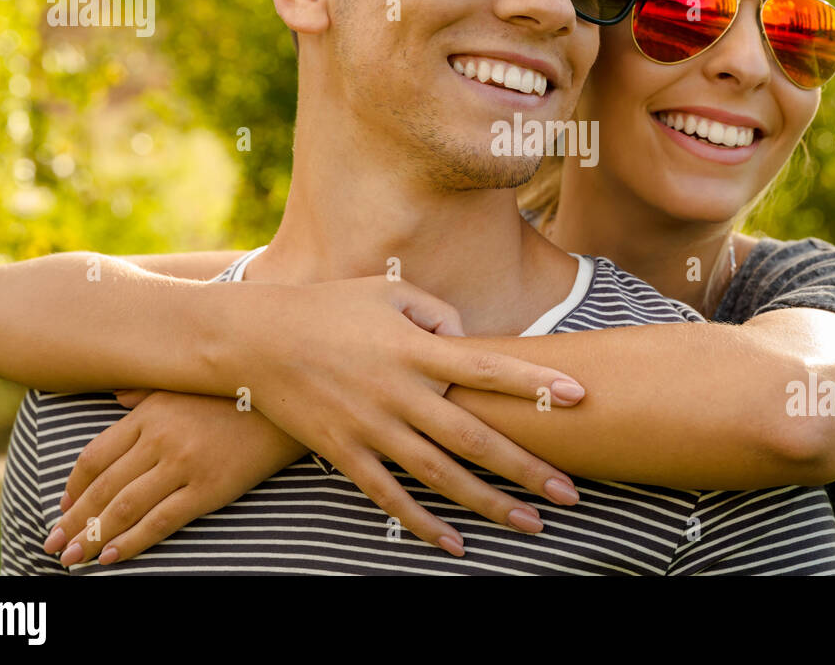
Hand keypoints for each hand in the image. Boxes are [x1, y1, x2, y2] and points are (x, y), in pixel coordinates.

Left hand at [43, 390, 306, 566]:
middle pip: (102, 488)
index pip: (94, 457)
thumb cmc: (234, 394)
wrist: (287, 405)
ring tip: (73, 559)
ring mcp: (183, 465)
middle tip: (53, 546)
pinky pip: (160, 521)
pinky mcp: (208, 489)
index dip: (73, 488)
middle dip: (73, 521)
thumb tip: (116, 395)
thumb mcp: (185, 384)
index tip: (63, 508)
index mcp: (149, 414)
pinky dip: (130, 542)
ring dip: (92, 538)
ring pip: (124, 509)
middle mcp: (159, 439)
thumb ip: (146, 392)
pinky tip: (110, 557)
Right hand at [235, 276, 584, 556]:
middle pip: (473, 437)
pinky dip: (422, 523)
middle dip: (525, 468)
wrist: (254, 339)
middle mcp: (398, 392)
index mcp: (414, 348)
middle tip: (569, 493)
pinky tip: (456, 544)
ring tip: (531, 524)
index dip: (533, 383)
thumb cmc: (330, 306)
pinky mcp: (344, 453)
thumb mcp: (389, 291)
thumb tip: (470, 342)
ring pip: (439, 476)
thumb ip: (438, 311)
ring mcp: (371, 427)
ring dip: (488, 504)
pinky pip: (389, 496)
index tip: (579, 396)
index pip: (487, 368)